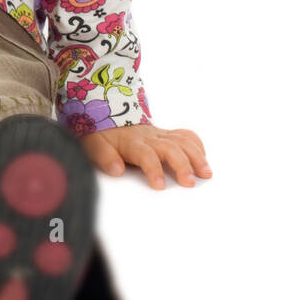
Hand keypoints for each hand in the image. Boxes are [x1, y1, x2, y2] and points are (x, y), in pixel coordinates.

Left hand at [78, 124, 211, 189]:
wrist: (106, 112)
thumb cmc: (101, 134)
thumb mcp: (93, 145)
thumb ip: (104, 157)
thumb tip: (117, 170)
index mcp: (131, 142)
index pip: (145, 154)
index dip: (153, 169)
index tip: (160, 186)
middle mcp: (149, 137)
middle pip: (170, 148)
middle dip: (182, 164)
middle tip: (190, 183)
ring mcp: (160, 134)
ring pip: (183, 141)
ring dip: (196, 156)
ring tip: (206, 173)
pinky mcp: (167, 134)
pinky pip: (185, 135)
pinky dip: (197, 145)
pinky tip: (204, 158)